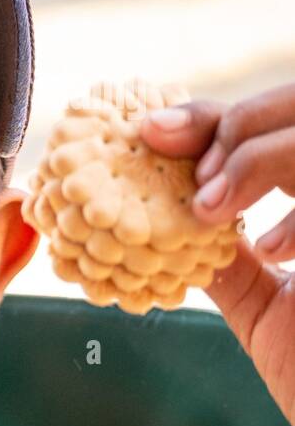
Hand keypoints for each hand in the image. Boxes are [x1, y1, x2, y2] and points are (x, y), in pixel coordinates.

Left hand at [141, 84, 294, 425]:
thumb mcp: (264, 308)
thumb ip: (225, 258)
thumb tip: (160, 221)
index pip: (275, 120)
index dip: (211, 118)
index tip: (150, 132)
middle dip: (234, 127)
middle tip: (187, 172)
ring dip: (260, 158)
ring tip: (213, 211)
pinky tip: (276, 250)